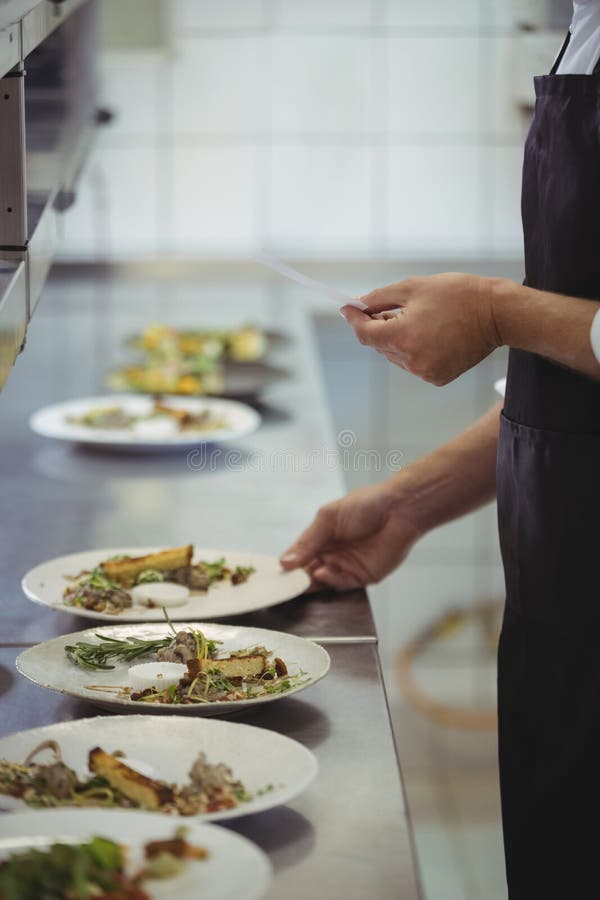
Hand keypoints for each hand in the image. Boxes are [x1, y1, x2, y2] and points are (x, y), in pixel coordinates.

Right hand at [280, 482, 421, 590]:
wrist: (399, 510)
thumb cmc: (364, 506)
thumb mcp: (328, 518)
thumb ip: (308, 541)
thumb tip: (284, 561)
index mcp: (320, 539)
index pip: (297, 556)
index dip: (286, 565)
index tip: (273, 574)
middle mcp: (330, 555)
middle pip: (306, 573)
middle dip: (295, 579)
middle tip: (283, 584)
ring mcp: (344, 567)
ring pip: (321, 582)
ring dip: (310, 583)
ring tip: (302, 579)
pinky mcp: (360, 577)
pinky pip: (340, 584)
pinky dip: (330, 581)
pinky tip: (323, 573)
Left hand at [342, 273, 501, 385]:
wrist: (497, 314)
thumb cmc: (458, 295)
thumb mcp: (414, 287)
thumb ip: (380, 298)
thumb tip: (358, 305)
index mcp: (403, 336)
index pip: (365, 333)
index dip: (354, 320)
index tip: (348, 308)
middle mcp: (412, 360)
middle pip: (379, 345)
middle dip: (378, 327)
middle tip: (385, 308)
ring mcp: (425, 372)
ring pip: (396, 356)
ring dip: (396, 340)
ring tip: (416, 319)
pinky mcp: (438, 378)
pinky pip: (414, 365)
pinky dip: (414, 351)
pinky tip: (431, 334)